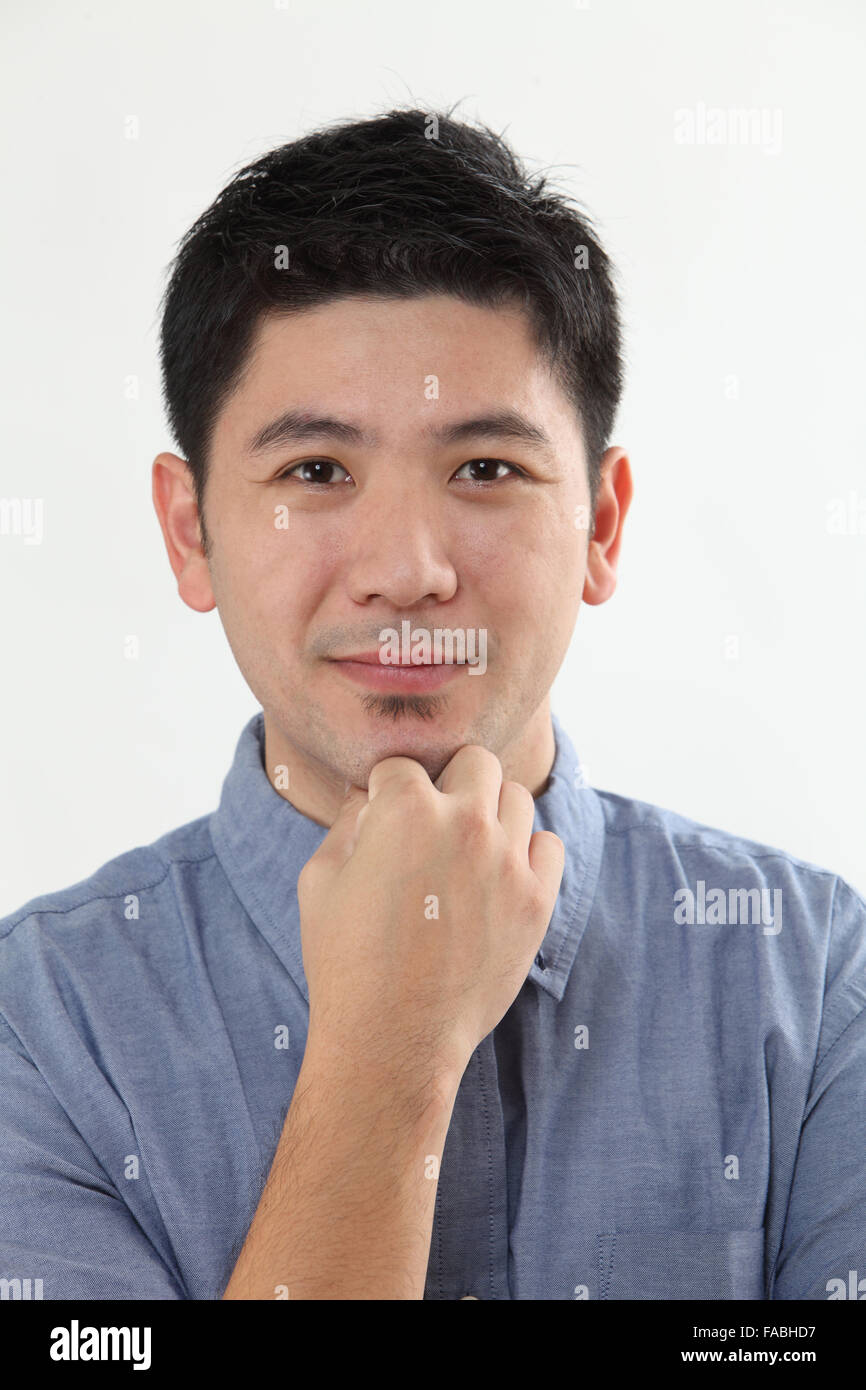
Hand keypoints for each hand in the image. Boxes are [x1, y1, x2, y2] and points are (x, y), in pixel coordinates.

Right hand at [297, 744, 564, 1088]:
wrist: (393, 1040)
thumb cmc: (345, 961)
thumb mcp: (320, 881)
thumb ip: (347, 822)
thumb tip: (367, 796)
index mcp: (405, 809)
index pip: (402, 765)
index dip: (385, 790)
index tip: (383, 817)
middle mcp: (464, 823)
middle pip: (473, 762)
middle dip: (449, 781)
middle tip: (432, 821)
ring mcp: (507, 861)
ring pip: (515, 798)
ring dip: (490, 813)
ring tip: (466, 850)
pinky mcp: (537, 900)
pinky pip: (548, 845)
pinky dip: (527, 851)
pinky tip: (499, 875)